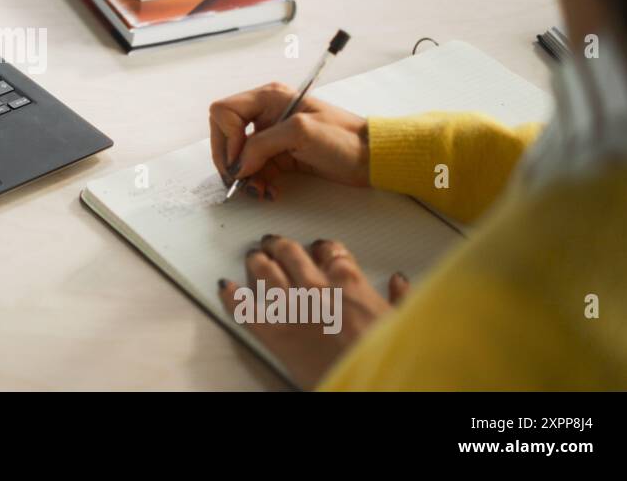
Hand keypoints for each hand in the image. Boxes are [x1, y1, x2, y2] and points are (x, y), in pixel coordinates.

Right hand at [208, 82, 369, 198]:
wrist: (371, 158)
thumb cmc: (344, 138)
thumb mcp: (300, 133)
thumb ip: (262, 145)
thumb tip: (237, 165)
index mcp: (269, 97)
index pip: (224, 112)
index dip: (226, 138)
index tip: (239, 160)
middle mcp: (265, 113)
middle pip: (225, 134)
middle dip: (230, 159)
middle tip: (239, 180)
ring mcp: (271, 136)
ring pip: (238, 156)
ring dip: (244, 175)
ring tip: (259, 190)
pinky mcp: (278, 155)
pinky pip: (254, 169)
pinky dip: (257, 182)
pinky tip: (269, 191)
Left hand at [218, 235, 410, 388]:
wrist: (369, 382)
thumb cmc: (386, 355)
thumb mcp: (401, 321)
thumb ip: (399, 298)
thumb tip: (399, 282)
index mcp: (349, 282)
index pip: (329, 250)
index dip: (321, 247)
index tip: (318, 248)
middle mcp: (316, 288)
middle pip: (290, 253)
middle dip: (280, 245)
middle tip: (275, 244)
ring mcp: (292, 308)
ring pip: (265, 271)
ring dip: (257, 260)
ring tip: (253, 256)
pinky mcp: (275, 333)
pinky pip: (244, 309)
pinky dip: (232, 296)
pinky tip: (224, 287)